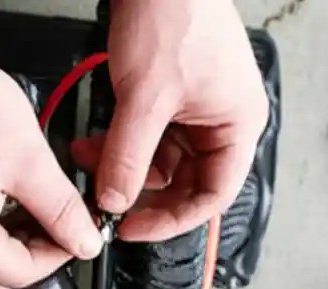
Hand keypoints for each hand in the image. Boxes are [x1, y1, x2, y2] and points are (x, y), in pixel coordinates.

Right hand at [0, 51, 102, 288]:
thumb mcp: (29, 160)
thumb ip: (61, 209)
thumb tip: (83, 240)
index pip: (21, 274)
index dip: (59, 257)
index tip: (77, 234)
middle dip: (33, 256)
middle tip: (58, 224)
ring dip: (7, 241)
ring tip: (32, 205)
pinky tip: (0, 195)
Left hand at [71, 0, 268, 241]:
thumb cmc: (175, 11)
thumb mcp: (145, 97)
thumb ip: (128, 156)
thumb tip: (115, 201)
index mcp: (238, 125)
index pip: (211, 197)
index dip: (171, 219)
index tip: (133, 228)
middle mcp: (223, 119)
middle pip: (183, 180)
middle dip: (139, 188)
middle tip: (104, 200)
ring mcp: (198, 106)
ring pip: (160, 158)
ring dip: (123, 163)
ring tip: (89, 158)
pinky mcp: (173, 92)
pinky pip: (148, 133)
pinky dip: (119, 141)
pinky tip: (94, 140)